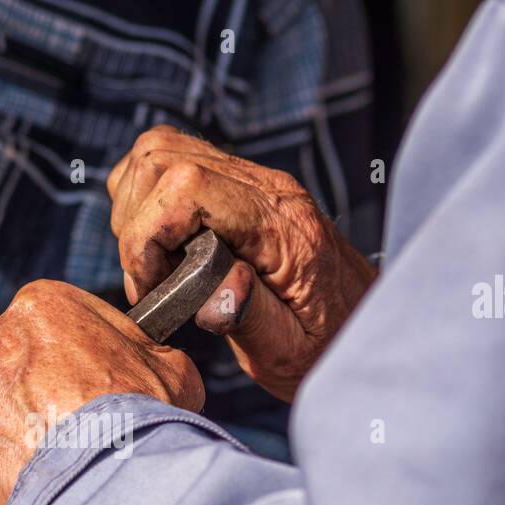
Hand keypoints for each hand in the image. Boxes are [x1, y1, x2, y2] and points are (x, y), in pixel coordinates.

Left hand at [0, 280, 203, 504]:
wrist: (112, 477)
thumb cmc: (146, 420)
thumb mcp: (170, 370)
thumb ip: (144, 353)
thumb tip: (143, 358)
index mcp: (42, 306)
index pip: (40, 331)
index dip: (59, 369)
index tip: (74, 398)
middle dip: (18, 401)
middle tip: (53, 440)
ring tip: (28, 472)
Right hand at [107, 125, 376, 401]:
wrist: (368, 325)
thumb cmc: (329, 345)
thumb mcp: (290, 353)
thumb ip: (250, 318)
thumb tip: (214, 293)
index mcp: (281, 226)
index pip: (187, 185)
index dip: (147, 233)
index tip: (152, 284)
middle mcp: (267, 188)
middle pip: (163, 158)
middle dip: (135, 223)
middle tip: (152, 279)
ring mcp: (252, 180)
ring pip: (160, 151)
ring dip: (137, 209)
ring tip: (158, 265)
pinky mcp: (239, 186)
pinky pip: (172, 161)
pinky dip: (148, 199)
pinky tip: (165, 248)